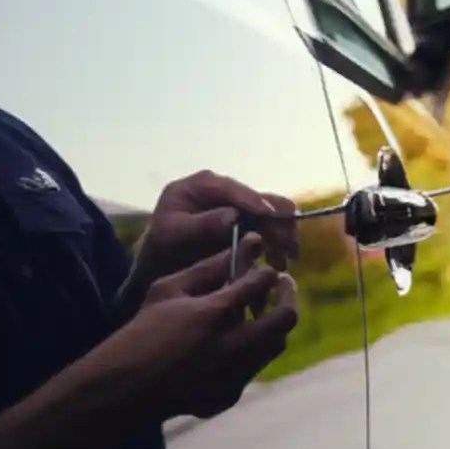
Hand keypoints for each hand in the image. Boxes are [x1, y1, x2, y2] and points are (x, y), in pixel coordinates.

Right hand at [108, 233, 298, 418]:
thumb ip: (208, 268)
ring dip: (273, 324)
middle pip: (285, 319)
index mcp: (215, 315)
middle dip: (289, 296)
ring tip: (261, 311)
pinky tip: (237, 341)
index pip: (259, 284)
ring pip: (275, 346)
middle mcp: (232, 347)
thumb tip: (243, 246)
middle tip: (283, 284)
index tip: (266, 268)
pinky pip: (254, 367)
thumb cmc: (142, 331)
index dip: (266, 272)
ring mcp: (234, 376)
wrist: (124, 387)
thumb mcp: (168, 289)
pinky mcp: (229, 395)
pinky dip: (253, 350)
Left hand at [121, 170, 298, 312]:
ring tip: (287, 259)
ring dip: (283, 234)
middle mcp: (224, 190)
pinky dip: (278, 242)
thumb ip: (201, 225)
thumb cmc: (162, 246)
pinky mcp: (247, 221)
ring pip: (272, 212)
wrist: (162, 262)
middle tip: (288, 247)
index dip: (255, 202)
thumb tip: (232, 216)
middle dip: (277, 221)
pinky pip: (270, 227)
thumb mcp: (173, 235)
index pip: (233, 189)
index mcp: (202, 185)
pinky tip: (279, 263)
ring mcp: (237, 204)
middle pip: (260, 198)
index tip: (272, 217)